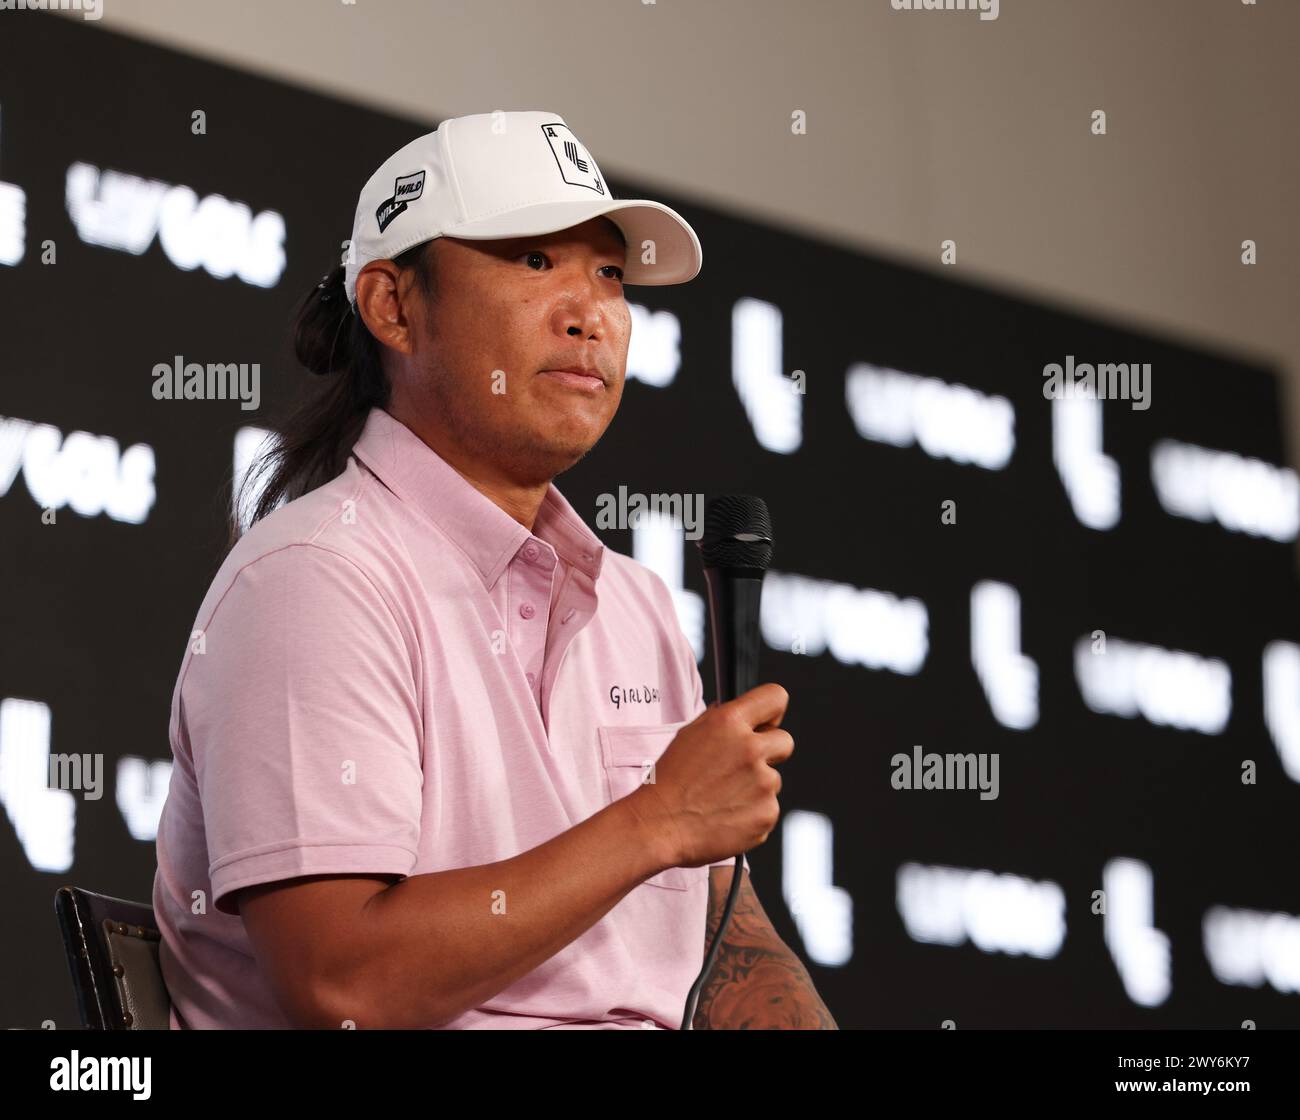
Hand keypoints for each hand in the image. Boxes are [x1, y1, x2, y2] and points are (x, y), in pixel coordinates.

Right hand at [626, 683, 792, 868]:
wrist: (660, 825)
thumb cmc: (669, 781)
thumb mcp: (689, 735)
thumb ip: (721, 720)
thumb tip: (739, 713)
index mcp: (729, 723)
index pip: (775, 697)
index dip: (772, 712)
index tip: (766, 724)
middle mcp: (750, 749)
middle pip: (785, 741)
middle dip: (769, 752)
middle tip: (742, 768)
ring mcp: (763, 783)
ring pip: (773, 779)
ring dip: (755, 787)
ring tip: (722, 797)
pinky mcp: (767, 813)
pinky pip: (768, 808)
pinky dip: (753, 813)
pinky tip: (727, 814)